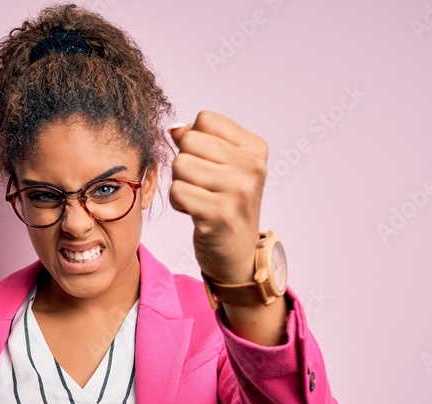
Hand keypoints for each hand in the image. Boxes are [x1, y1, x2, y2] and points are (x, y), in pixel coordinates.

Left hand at [167, 111, 268, 284]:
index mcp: (255, 149)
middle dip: (185, 164)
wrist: (240, 255)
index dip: (194, 141)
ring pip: (180, 166)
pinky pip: (178, 192)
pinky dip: (179, 203)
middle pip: (189, 142)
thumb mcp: (225, 169)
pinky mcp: (220, 214)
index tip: (208, 165)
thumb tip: (176, 129)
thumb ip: (203, 142)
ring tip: (200, 200)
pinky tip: (195, 213)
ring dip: (181, 185)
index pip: (205, 120)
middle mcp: (252, 167)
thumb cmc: (227, 208)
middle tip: (201, 186)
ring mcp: (238, 190)